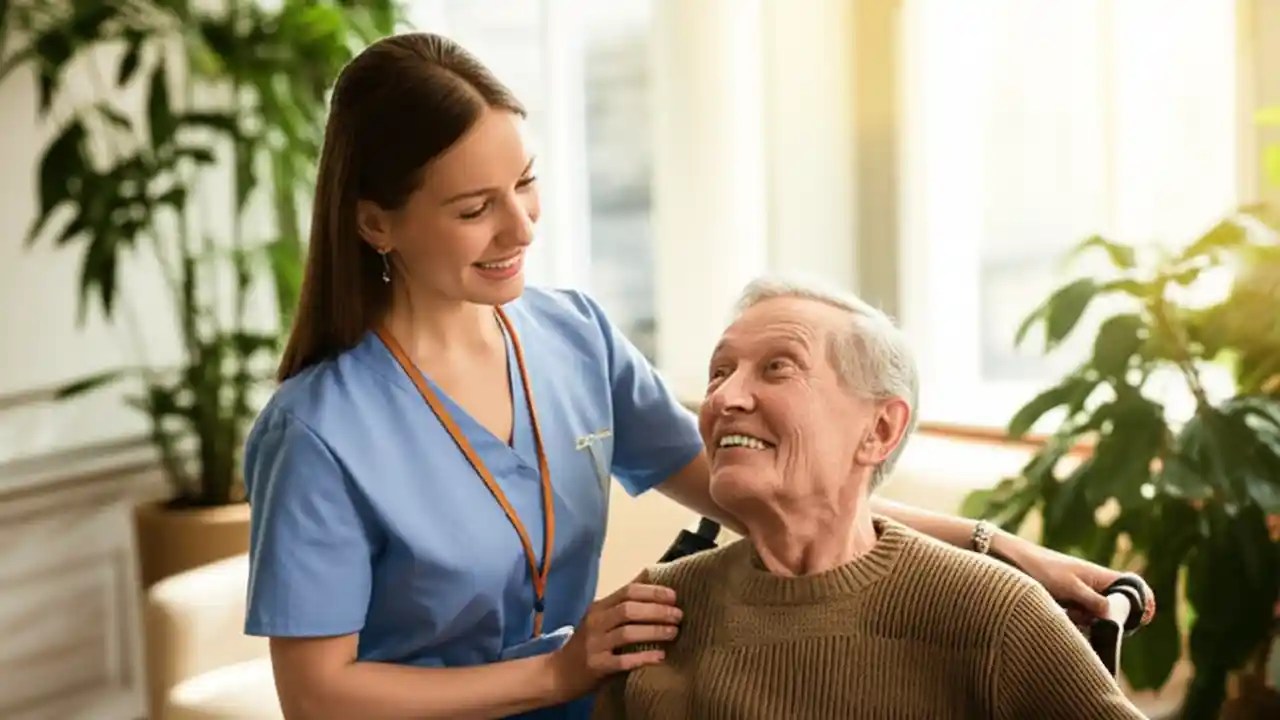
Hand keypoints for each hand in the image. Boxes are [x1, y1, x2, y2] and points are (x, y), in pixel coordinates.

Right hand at [548, 576, 682, 700]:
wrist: (558, 674)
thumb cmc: (587, 644)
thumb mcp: (599, 618)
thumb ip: (621, 602)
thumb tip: (649, 578)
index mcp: (598, 608)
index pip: (628, 592)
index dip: (652, 592)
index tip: (674, 596)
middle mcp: (595, 623)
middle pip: (629, 610)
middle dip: (657, 611)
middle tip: (679, 615)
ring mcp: (595, 645)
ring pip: (627, 633)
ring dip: (654, 631)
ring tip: (674, 632)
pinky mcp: (597, 666)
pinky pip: (623, 661)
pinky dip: (643, 657)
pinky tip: (660, 656)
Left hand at [993, 532, 1156, 626]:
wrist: (1012, 560)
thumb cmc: (1042, 569)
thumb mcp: (1070, 586)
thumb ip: (1094, 601)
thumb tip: (1116, 616)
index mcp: (1100, 575)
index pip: (1132, 586)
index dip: (1141, 601)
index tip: (1142, 618)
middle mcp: (1094, 585)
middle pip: (1115, 608)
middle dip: (1106, 619)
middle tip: (1088, 616)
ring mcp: (1081, 594)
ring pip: (1096, 616)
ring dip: (1086, 621)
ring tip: (1068, 612)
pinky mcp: (1067, 602)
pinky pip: (1079, 618)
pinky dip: (1073, 620)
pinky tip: (1060, 614)